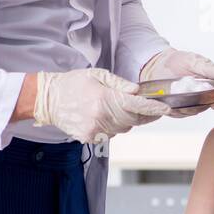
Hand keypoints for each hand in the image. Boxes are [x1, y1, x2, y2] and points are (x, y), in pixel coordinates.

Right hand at [32, 68, 170, 142]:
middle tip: (151, 108)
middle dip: (144, 114)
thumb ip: (119, 84)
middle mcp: (100, 117)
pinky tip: (105, 116)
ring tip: (119, 108)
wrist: (47, 99)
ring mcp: (94, 130)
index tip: (166, 108)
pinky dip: (114, 126)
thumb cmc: (72, 83)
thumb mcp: (97, 75)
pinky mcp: (88, 138)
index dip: (153, 108)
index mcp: (103, 98)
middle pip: (132, 119)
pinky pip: (111, 134)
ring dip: (127, 120)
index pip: (135, 105)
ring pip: (123, 128)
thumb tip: (137, 91)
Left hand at [139, 48, 213, 116]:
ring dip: (184, 105)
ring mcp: (188, 105)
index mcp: (211, 88)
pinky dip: (172, 108)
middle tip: (190, 93)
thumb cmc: (180, 61)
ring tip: (176, 95)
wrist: (158, 64)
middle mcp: (201, 99)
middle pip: (204, 107)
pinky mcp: (174, 109)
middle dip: (198, 103)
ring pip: (190, 112)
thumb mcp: (195, 61)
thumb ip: (209, 69)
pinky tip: (168, 100)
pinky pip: (175, 113)